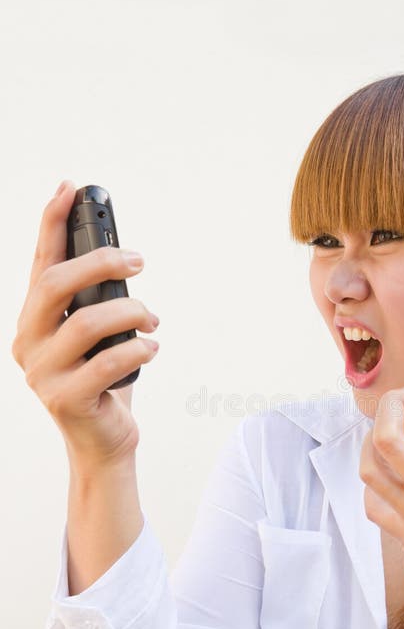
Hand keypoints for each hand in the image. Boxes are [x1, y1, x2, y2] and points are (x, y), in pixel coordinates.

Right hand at [12, 182, 158, 465]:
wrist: (103, 441)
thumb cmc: (104, 380)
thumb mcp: (97, 336)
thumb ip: (96, 301)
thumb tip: (121, 256)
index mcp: (33, 320)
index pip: (39, 263)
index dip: (51, 222)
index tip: (70, 187)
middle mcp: (27, 342)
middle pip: (54, 284)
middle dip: (100, 262)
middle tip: (138, 260)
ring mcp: (42, 374)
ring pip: (86, 323)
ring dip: (131, 313)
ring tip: (152, 320)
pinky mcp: (66, 400)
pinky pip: (108, 363)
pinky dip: (138, 349)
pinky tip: (151, 348)